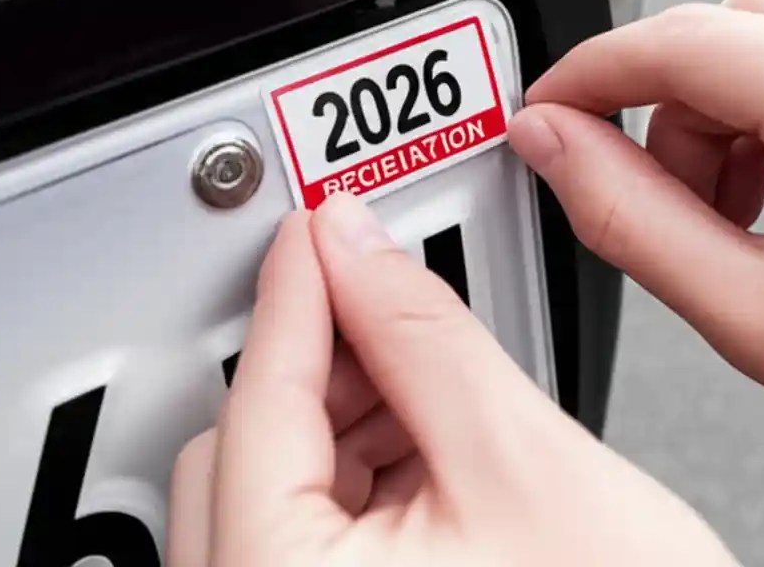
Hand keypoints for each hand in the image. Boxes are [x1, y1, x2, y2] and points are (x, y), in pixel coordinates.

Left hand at [167, 194, 735, 566]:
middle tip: (384, 298)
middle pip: (242, 444)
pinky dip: (357, 476)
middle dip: (322, 358)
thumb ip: (427, 338)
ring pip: (267, 485)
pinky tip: (424, 449)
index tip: (322, 230)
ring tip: (428, 383)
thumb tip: (361, 250)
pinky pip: (299, 533)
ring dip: (342, 417)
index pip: (258, 402)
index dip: (300, 291)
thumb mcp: (522, 463)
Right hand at [509, 0, 763, 562]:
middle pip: (740, 17)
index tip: (549, 111)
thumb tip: (557, 148)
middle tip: (670, 199)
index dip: (591, 74)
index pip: (684, 41)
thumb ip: (630, 220)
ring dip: (741, 102)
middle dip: (677, 100)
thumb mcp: (760, 321)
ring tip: (747, 215)